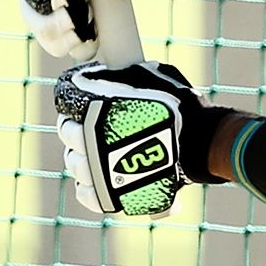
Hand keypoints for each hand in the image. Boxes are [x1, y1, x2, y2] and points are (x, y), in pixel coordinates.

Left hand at [53, 60, 214, 218]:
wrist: (199, 142)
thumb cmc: (180, 106)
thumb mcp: (154, 74)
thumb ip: (128, 73)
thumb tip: (117, 70)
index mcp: (94, 106)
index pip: (65, 96)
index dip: (72, 93)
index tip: (81, 94)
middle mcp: (89, 138)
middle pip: (67, 132)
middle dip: (74, 125)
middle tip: (87, 123)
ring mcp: (97, 169)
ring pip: (74, 163)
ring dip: (81, 155)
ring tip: (96, 152)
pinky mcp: (109, 194)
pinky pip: (86, 193)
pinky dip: (89, 185)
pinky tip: (98, 177)